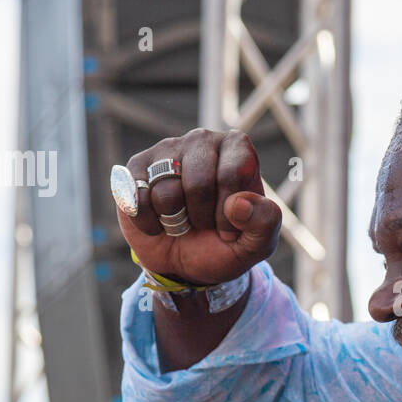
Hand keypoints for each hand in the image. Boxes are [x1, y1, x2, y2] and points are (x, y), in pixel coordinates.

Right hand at [118, 128, 282, 285]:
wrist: (184, 261)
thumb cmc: (225, 244)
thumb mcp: (258, 243)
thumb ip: (265, 223)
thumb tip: (238, 204)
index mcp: (239, 149)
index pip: (232, 174)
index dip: (227, 214)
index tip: (228, 231)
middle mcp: (203, 140)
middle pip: (198, 184)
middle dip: (201, 219)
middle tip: (202, 224)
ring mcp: (167, 149)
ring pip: (166, 192)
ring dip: (174, 222)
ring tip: (181, 220)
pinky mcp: (136, 166)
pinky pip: (137, 198)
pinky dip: (148, 223)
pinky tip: (158, 222)